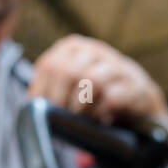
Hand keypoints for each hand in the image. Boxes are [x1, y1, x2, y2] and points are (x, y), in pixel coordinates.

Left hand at [28, 34, 167, 125]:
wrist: (135, 97)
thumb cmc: (93, 94)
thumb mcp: (68, 86)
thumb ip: (49, 91)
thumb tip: (32, 108)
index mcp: (72, 48)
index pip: (50, 66)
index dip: (44, 93)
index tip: (45, 112)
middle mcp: (94, 50)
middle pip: (68, 72)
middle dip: (62, 102)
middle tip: (63, 119)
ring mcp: (117, 65)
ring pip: (92, 80)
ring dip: (82, 106)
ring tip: (82, 119)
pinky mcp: (134, 85)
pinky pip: (112, 97)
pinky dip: (101, 113)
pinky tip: (100, 119)